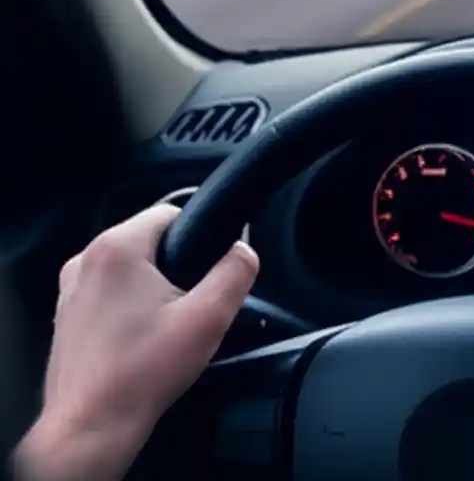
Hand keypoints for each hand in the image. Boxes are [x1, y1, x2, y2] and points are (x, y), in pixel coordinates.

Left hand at [13, 205, 258, 480]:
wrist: (93, 423)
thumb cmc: (143, 372)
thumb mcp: (209, 317)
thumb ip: (236, 273)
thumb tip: (244, 251)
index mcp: (116, 249)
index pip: (172, 212)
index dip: (202, 237)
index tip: (211, 270)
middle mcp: (85, 261)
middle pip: (151, 243)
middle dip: (179, 269)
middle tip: (192, 308)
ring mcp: (70, 290)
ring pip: (132, 270)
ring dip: (155, 290)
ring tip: (168, 328)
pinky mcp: (67, 315)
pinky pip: (112, 294)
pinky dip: (132, 309)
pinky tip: (144, 341)